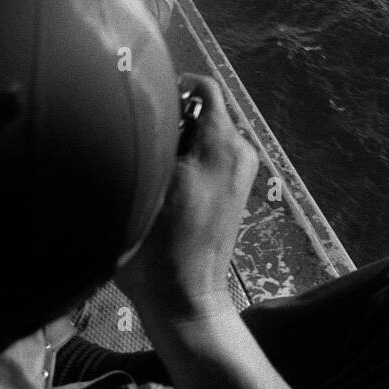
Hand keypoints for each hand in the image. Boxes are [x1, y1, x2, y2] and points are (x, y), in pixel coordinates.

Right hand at [115, 75, 258, 326]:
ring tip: (154, 163)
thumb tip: (144, 109)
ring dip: (182, 137)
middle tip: (145, 139)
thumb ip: (150, 142)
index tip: (145, 106)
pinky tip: (169, 180)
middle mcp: (240, 150)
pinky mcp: (240, 185)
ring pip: (210, 129)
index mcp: (220, 145)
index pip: (203, 88)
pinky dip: (193, 154)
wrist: (186, 299)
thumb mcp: (145, 188)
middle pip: (207, 107)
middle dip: (176, 116)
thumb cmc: (159, 250)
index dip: (172, 90)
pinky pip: (215, 150)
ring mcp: (243, 168)